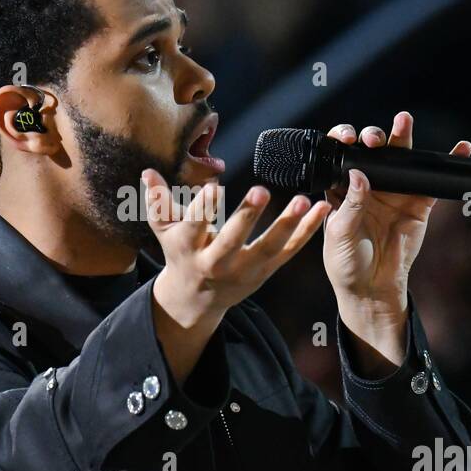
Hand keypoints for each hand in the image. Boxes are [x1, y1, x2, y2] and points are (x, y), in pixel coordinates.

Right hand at [144, 169, 328, 383]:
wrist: (196, 298)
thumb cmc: (180, 253)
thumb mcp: (165, 230)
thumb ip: (159, 201)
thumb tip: (148, 172)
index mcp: (188, 248)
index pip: (194, 226)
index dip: (203, 208)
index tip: (212, 186)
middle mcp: (216, 262)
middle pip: (232, 241)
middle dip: (246, 217)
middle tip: (262, 191)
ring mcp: (244, 270)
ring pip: (268, 248)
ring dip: (287, 224)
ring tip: (303, 200)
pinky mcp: (265, 272)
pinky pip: (289, 251)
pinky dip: (307, 231)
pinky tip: (322, 208)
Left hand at [322, 113, 470, 371]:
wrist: (372, 287)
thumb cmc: (345, 261)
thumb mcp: (341, 233)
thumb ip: (351, 204)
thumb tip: (359, 175)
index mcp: (340, 188)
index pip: (341, 156)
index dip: (342, 141)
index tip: (346, 137)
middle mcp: (366, 184)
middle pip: (371, 151)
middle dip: (372, 138)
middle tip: (373, 139)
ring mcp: (393, 192)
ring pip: (399, 158)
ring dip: (402, 137)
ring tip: (403, 121)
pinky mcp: (417, 204)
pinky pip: (431, 181)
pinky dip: (446, 164)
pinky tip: (459, 148)